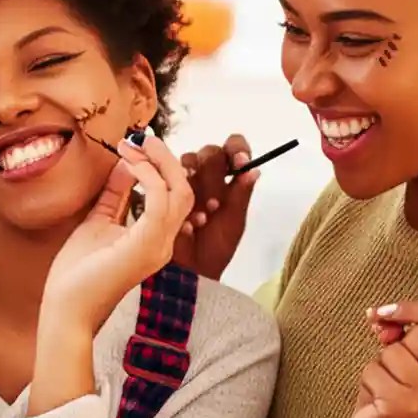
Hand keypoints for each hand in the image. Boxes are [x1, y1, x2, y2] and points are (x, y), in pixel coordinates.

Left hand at [43, 135, 194, 332]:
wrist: (66, 307)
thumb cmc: (78, 272)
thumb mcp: (99, 221)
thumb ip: (115, 195)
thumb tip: (125, 163)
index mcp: (156, 238)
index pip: (176, 195)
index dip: (162, 166)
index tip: (139, 143)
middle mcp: (164, 242)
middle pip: (184, 189)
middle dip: (165, 158)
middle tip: (141, 137)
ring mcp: (158, 245)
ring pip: (179, 191)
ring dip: (158, 161)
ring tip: (134, 144)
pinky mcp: (146, 245)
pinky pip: (160, 200)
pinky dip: (147, 175)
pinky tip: (129, 163)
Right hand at [171, 134, 257, 279]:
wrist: (188, 271)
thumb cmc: (214, 248)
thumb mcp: (234, 222)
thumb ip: (241, 194)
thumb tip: (254, 170)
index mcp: (229, 179)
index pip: (234, 147)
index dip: (236, 148)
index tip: (240, 162)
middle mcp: (207, 176)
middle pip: (211, 153)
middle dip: (214, 176)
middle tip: (214, 204)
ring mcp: (184, 181)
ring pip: (189, 162)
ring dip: (197, 187)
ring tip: (200, 215)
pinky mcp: (163, 188)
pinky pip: (168, 178)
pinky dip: (179, 195)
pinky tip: (185, 218)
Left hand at [346, 302, 417, 417]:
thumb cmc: (393, 394)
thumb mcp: (407, 358)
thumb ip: (402, 333)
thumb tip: (380, 316)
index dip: (413, 308)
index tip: (387, 314)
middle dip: (395, 347)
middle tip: (396, 373)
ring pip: (393, 352)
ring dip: (380, 366)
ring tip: (388, 389)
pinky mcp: (404, 405)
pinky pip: (374, 370)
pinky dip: (369, 380)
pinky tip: (378, 401)